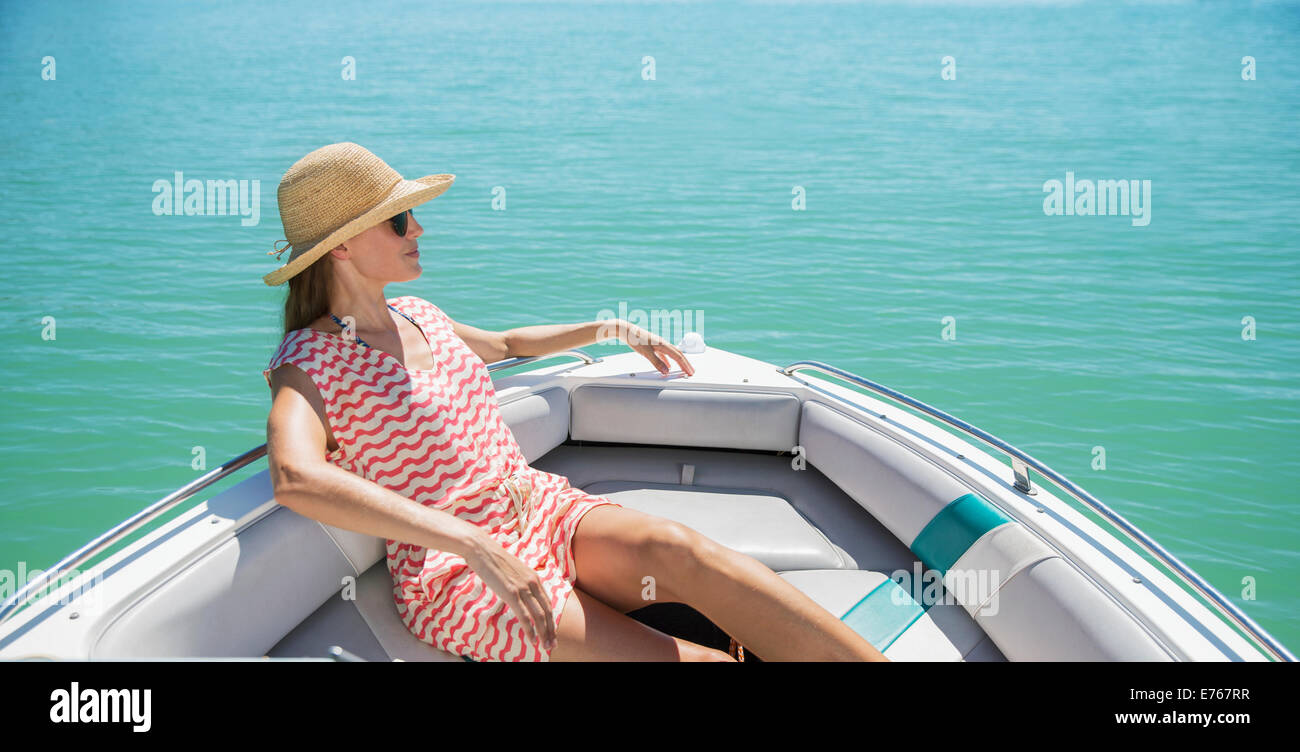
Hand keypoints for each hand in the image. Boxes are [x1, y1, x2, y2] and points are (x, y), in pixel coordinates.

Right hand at [464, 534, 555, 651]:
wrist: (482, 549)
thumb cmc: (494, 561)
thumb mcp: (513, 572)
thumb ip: (520, 583)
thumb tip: (519, 595)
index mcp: (534, 578)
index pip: (547, 603)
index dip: (551, 620)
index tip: (552, 632)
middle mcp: (532, 583)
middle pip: (547, 611)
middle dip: (551, 630)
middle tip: (553, 645)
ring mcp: (523, 588)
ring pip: (539, 616)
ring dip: (544, 633)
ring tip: (546, 646)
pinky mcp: (511, 593)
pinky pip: (524, 616)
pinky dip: (530, 629)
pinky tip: (532, 639)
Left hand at [621, 322, 695, 376]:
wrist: (626, 330)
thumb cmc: (635, 339)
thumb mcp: (646, 353)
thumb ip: (656, 362)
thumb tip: (666, 371)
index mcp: (663, 345)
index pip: (678, 356)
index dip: (685, 365)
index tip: (690, 372)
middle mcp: (663, 344)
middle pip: (678, 354)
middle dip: (685, 364)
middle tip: (691, 371)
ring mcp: (659, 344)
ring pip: (672, 354)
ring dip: (679, 362)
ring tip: (683, 369)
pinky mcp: (653, 346)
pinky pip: (665, 355)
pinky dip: (668, 361)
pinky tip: (667, 366)